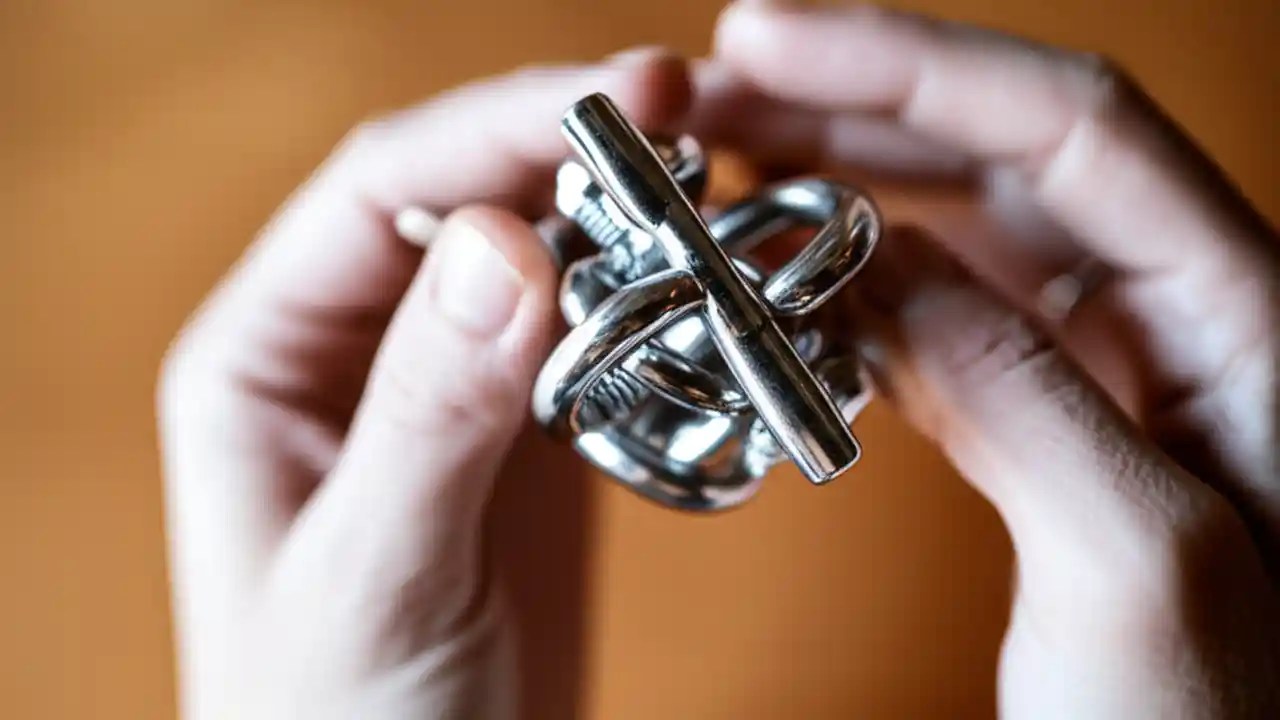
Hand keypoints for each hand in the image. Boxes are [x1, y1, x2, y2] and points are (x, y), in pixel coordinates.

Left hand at [157, 50, 689, 717]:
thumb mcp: (372, 573)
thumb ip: (430, 410)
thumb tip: (501, 239)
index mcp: (269, 359)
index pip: (380, 188)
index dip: (496, 128)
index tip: (614, 105)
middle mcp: (356, 356)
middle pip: (470, 203)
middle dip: (577, 156)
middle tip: (694, 118)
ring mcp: (450, 393)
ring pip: (544, 268)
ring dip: (626, 230)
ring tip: (718, 197)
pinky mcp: (526, 443)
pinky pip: (593, 345)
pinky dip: (651, 314)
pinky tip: (704, 297)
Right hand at [699, 2, 1278, 716]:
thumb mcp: (1136, 567)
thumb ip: (1019, 393)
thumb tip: (884, 274)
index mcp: (1253, 324)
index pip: (1072, 130)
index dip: (910, 65)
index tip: (772, 42)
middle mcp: (1184, 326)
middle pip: (1006, 155)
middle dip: (853, 106)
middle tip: (721, 94)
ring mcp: (1111, 378)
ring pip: (964, 231)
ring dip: (842, 184)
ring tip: (733, 159)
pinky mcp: (1049, 431)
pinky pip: (943, 322)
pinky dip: (852, 290)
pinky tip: (788, 278)